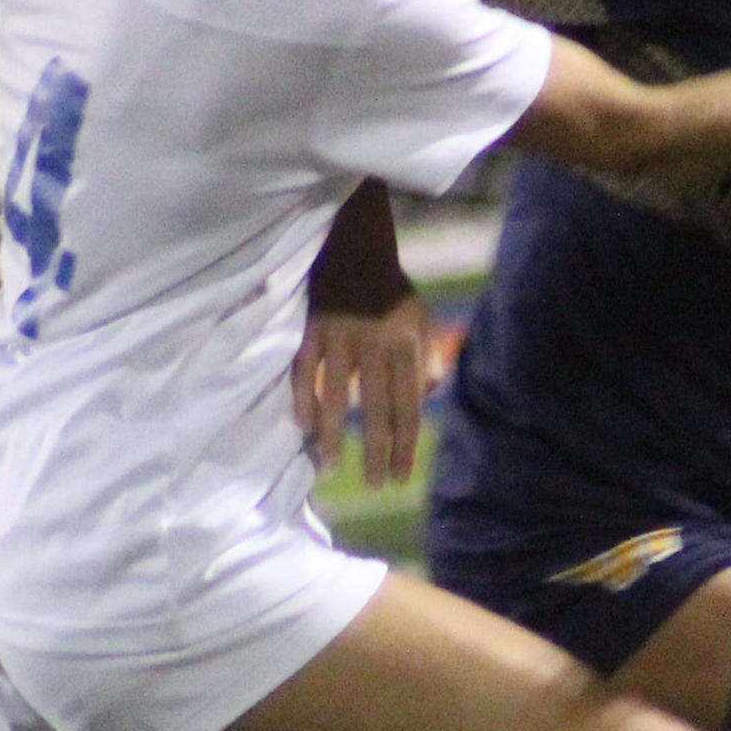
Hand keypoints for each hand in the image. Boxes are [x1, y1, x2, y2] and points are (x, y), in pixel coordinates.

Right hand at [291, 291, 442, 485]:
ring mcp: (341, 336)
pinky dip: (302, 400)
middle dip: (377, 452)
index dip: (405, 445)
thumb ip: (426, 355)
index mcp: (406, 344)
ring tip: (331, 468)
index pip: (408, 406)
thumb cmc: (390, 288)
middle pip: (377, 409)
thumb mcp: (420, 318)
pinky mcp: (311, 328)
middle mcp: (376, 344)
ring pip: (336, 396)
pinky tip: (304, 428)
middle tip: (375, 486)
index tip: (400, 477)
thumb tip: (428, 393)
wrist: (355, 244)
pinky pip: (304, 371)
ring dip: (334, 436)